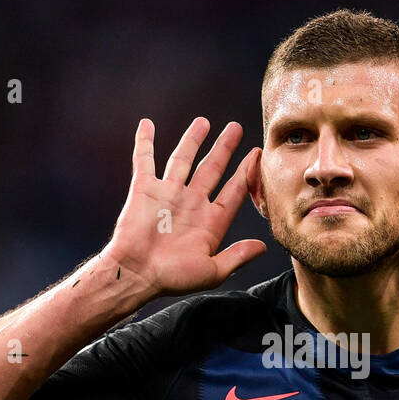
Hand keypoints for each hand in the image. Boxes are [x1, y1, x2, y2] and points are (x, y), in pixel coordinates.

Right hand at [104, 117, 266, 299]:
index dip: (246, 173)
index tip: (257, 155)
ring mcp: (167, 194)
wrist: (136, 273)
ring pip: (183, 159)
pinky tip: (148, 124)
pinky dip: (145, 141)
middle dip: (224, 148)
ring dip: (192, 139)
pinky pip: (145, 160)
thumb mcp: (212, 271)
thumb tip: (263, 247)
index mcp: (210, 221)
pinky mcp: (144, 189)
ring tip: (203, 122)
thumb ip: (237, 256)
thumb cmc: (172, 277)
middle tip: (235, 128)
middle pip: (212, 168)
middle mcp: (191, 203)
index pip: (234, 191)